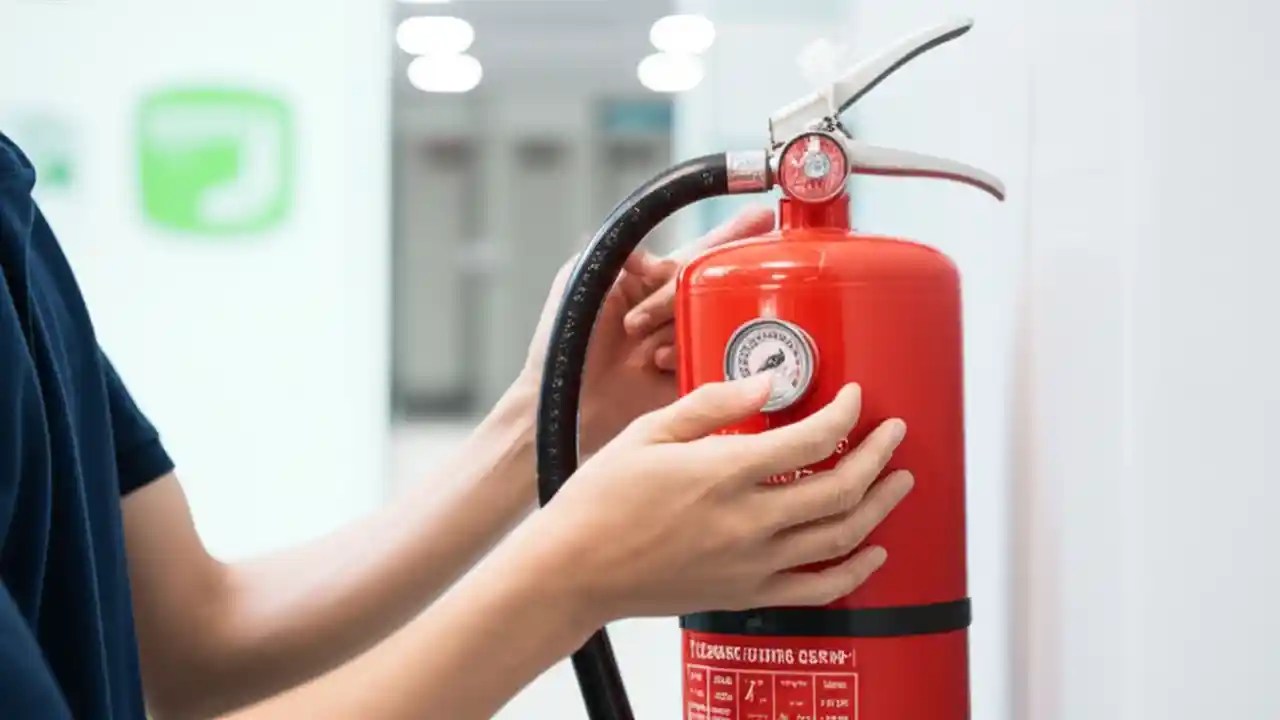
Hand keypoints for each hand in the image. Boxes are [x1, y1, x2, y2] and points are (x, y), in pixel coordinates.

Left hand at [518, 206, 776, 455]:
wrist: (562, 403)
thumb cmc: (562, 347)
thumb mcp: (580, 282)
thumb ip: (617, 254)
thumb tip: (655, 253)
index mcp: (651, 283)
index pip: (699, 253)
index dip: (733, 237)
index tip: (762, 220)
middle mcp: (673, 309)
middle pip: (708, 284)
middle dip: (687, 293)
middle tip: (644, 319)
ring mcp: (685, 341)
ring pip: (710, 319)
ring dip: (680, 327)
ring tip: (645, 349)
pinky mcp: (692, 375)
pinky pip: (711, 356)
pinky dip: (688, 354)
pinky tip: (660, 363)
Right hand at [531, 374, 914, 622]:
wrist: (575, 570)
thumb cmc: (601, 501)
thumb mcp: (650, 434)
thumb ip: (713, 405)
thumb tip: (765, 384)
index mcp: (724, 473)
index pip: (813, 438)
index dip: (846, 414)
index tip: (855, 398)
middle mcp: (747, 522)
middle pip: (841, 488)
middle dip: (878, 456)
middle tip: (893, 434)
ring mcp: (751, 563)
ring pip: (840, 537)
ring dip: (879, 506)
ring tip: (897, 481)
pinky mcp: (746, 593)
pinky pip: (817, 588)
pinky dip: (854, 571)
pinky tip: (872, 551)